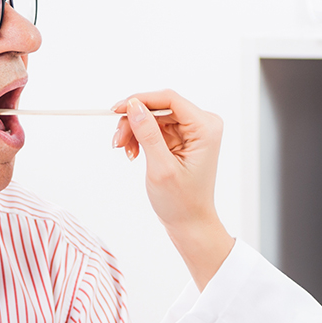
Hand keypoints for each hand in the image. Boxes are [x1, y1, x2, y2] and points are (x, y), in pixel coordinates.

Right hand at [112, 90, 233, 289]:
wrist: (189, 223)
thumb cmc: (181, 202)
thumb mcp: (161, 168)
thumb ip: (148, 134)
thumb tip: (133, 106)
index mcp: (205, 128)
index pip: (169, 99)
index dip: (140, 100)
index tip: (116, 109)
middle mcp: (202, 125)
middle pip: (158, 108)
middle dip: (134, 122)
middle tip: (117, 142)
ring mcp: (191, 131)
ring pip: (153, 117)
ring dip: (134, 132)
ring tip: (125, 152)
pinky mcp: (181, 139)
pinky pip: (154, 128)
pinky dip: (139, 138)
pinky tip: (133, 154)